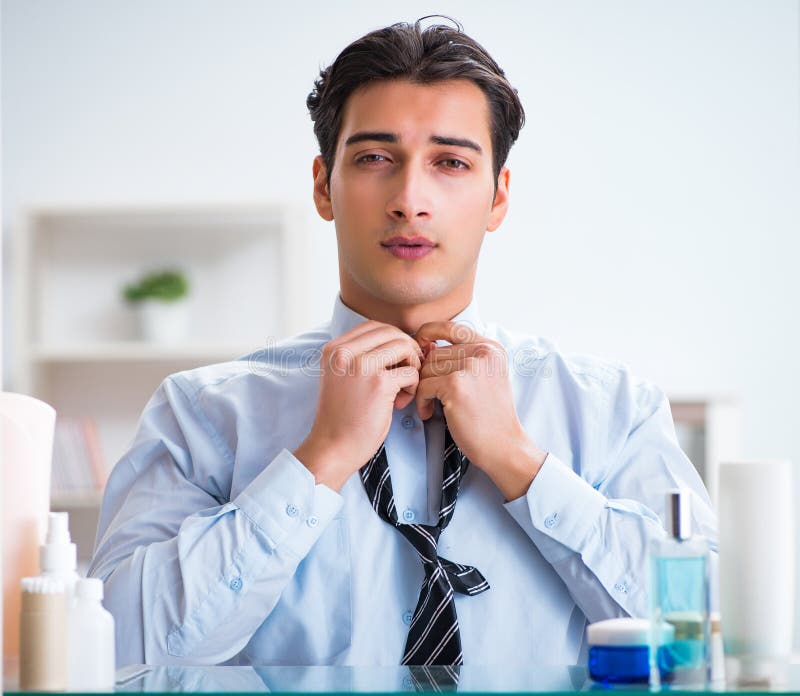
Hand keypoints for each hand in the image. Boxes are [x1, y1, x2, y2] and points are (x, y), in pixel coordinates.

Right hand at [294, 320, 422, 490]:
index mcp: (334, 349)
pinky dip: (413, 385)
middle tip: (408, 370)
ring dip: (412, 365)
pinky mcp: (378, 383)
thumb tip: (400, 341)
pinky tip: (401, 401)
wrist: (333, 447)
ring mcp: (361, 366)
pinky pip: (411, 372)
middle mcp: (344, 353)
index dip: (392, 339)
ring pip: (403, 346)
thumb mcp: (342, 377)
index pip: (373, 326)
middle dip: (406, 349)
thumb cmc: (342, 416)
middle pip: (391, 332)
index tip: (398, 359)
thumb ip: (361, 356)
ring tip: (405, 386)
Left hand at [414, 321, 547, 499]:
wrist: (503, 445)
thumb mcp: (484, 377)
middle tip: (431, 395)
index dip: (429, 332)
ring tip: (432, 405)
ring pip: (426, 369)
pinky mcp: (457, 385)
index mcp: (491, 347)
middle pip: (434, 353)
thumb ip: (461, 357)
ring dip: (423, 389)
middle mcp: (483, 352)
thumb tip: (427, 345)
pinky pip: (423, 385)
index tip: (420, 347)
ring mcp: (471, 367)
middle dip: (427, 375)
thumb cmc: (489, 415)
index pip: (451, 327)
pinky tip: (429, 412)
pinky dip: (421, 401)